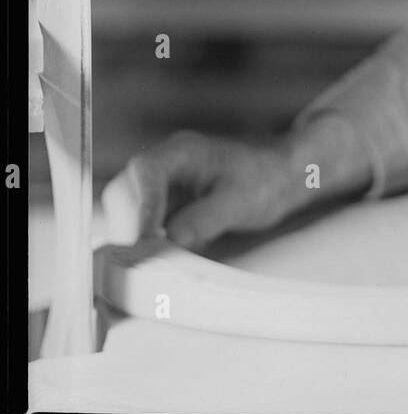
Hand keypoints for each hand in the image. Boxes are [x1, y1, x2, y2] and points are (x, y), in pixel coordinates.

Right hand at [102, 116, 369, 250]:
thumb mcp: (239, 203)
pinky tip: (154, 258)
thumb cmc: (263, 182)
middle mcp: (164, 162)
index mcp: (182, 151)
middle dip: (127, 226)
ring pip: (124, 207)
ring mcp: (160, 181)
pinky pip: (136, 219)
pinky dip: (139, 239)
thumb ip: (204, 219)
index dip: (138, 209)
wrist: (278, 177)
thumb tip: (170, 240)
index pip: (144, 173)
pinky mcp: (161, 200)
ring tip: (147, 263)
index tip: (143, 243)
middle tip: (140, 261)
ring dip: (129, 236)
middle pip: (123, 190)